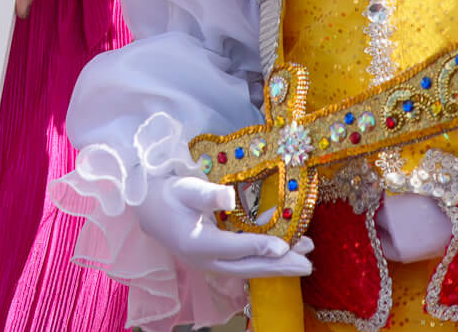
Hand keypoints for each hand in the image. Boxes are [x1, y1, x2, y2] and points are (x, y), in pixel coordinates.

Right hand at [136, 174, 312, 278]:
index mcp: (197, 244)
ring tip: (306, 256)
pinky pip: (244, 263)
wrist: (149, 208)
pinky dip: (266, 259)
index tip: (285, 247)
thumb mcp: (186, 189)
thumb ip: (208, 194)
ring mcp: (211, 264)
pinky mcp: (216, 261)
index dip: (260, 246)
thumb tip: (229, 196)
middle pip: (247, 267)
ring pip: (248, 268)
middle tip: (308, 264)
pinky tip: (283, 252)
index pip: (234, 247)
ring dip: (277, 264)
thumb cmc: (169, 194)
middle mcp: (206, 261)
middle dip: (279, 266)